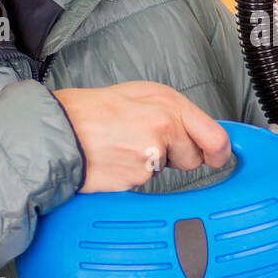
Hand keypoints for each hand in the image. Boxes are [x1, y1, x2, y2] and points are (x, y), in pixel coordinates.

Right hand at [52, 81, 231, 192]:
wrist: (57, 129)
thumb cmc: (92, 110)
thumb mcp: (139, 95)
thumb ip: (172, 112)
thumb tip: (196, 130)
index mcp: (169, 103)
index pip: (215, 135)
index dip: (220, 151)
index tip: (218, 157)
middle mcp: (165, 126)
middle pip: (194, 159)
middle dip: (178, 158)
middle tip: (149, 145)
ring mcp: (152, 154)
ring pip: (167, 171)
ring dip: (152, 166)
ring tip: (124, 147)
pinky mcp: (136, 177)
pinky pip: (145, 182)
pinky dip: (132, 175)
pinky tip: (115, 160)